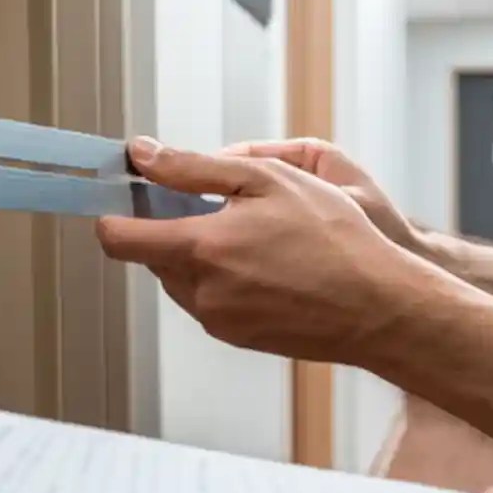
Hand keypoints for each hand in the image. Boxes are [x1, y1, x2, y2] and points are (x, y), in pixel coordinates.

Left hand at [97, 137, 412, 362]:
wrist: (380, 307)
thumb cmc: (334, 236)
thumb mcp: (267, 179)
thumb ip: (192, 167)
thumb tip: (141, 154)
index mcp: (200, 249)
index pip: (118, 238)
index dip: (112, 212)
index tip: (124, 194)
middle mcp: (201, 292)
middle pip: (153, 255)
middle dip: (170, 227)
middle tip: (218, 205)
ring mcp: (218, 320)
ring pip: (181, 278)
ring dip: (199, 253)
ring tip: (253, 235)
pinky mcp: (237, 338)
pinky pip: (209, 300)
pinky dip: (223, 278)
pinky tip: (266, 264)